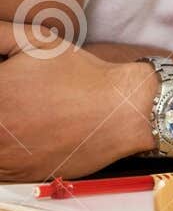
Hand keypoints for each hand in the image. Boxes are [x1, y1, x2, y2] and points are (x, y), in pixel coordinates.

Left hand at [0, 21, 155, 180]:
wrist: (122, 111)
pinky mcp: (19, 175)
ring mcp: (5, 155)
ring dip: (2, 130)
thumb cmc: (83, 75)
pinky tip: (22, 135)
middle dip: (2, 106)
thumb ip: (0, 35)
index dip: (0, 84)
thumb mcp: (39, 41)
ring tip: (20, 116)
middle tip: (14, 101)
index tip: (7, 84)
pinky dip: (5, 152)